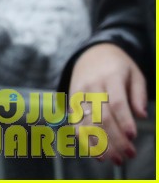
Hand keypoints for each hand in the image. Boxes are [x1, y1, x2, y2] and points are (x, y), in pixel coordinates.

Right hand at [69, 42, 147, 165]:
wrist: (90, 53)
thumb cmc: (118, 66)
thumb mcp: (135, 73)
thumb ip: (139, 93)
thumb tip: (142, 115)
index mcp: (111, 77)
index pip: (116, 102)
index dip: (124, 120)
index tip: (132, 137)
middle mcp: (92, 86)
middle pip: (102, 116)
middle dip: (115, 139)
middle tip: (129, 155)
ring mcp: (79, 93)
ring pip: (87, 122)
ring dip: (101, 144)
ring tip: (115, 159)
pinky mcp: (72, 100)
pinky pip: (76, 122)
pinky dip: (84, 140)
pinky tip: (96, 154)